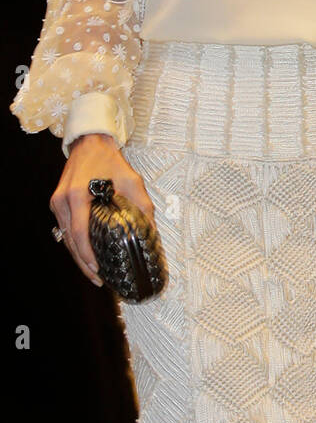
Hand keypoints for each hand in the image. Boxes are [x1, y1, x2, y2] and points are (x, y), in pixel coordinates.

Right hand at [50, 133, 155, 287]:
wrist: (90, 142)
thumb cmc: (109, 160)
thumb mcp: (131, 181)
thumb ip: (142, 206)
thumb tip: (151, 230)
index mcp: (76, 195)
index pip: (78, 233)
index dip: (86, 254)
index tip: (97, 269)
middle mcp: (62, 201)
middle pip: (69, 240)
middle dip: (83, 263)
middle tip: (97, 279)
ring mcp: (57, 202)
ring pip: (65, 238)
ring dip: (78, 256)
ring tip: (93, 273)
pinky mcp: (58, 203)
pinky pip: (65, 229)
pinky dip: (75, 244)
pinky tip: (86, 255)